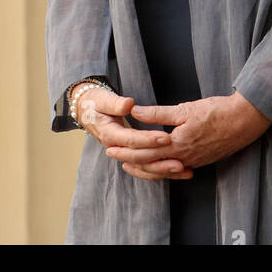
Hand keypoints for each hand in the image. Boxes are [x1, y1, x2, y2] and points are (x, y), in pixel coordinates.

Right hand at [74, 87, 193, 179]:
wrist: (86, 110)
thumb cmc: (95, 102)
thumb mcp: (102, 99)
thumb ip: (116, 103)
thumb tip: (129, 105)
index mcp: (110, 133)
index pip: (132, 140)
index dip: (149, 139)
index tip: (166, 137)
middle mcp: (116, 147)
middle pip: (140, 158)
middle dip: (161, 159)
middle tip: (180, 160)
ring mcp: (123, 153)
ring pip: (144, 167)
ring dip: (164, 170)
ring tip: (184, 170)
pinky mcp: (130, 154)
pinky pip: (146, 166)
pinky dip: (161, 170)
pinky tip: (178, 171)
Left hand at [105, 92, 271, 177]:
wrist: (243, 121)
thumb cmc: (215, 111)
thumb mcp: (184, 109)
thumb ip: (158, 113)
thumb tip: (135, 111)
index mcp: (177, 145)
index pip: (144, 151)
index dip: (125, 150)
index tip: (110, 147)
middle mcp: (183, 158)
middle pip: (150, 164)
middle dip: (129, 160)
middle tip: (112, 155)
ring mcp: (192, 162)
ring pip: (161, 170)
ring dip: (144, 167)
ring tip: (129, 164)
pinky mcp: (199, 161)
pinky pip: (173, 170)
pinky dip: (160, 169)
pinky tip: (156, 166)